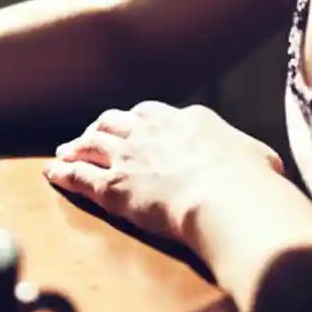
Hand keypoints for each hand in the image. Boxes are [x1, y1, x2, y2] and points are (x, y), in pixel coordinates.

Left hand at [46, 101, 283, 248]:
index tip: (133, 125)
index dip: (139, 120)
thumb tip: (259, 165)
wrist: (228, 198)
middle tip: (92, 134)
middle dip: (101, 127)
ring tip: (65, 151)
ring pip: (91, 144)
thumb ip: (247, 155)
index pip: (153, 113)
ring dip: (76, 147)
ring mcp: (127, 156)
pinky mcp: (111, 186)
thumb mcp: (258, 156)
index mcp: (187, 120)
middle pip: (115, 121)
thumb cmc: (253, 183)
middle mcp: (151, 131)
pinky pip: (78, 176)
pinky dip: (63, 173)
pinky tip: (52, 173)